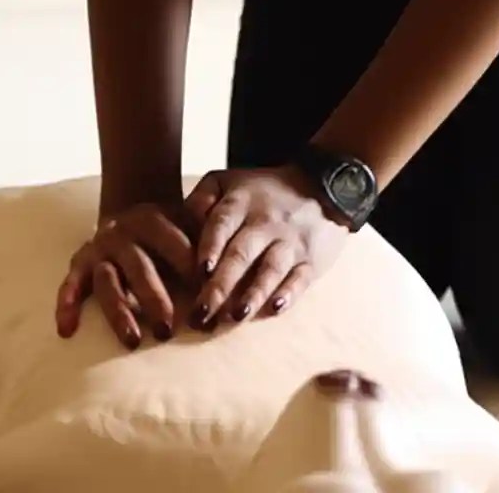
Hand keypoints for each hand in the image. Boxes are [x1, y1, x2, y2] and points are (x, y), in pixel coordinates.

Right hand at [54, 202, 196, 348]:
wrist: (132, 209)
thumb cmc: (171, 227)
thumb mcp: (189, 221)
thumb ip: (209, 236)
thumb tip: (237, 269)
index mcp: (152, 219)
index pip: (174, 244)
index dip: (190, 268)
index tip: (207, 295)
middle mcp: (122, 233)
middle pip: (139, 268)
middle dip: (155, 299)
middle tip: (169, 328)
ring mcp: (99, 249)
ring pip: (107, 281)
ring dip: (120, 312)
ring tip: (133, 340)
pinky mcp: (80, 263)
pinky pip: (69, 285)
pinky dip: (66, 306)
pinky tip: (67, 331)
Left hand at [183, 166, 349, 327]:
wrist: (320, 188)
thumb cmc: (262, 192)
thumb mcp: (228, 181)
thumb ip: (199, 200)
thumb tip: (178, 225)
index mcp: (240, 203)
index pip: (222, 224)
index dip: (210, 247)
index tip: (199, 272)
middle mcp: (265, 223)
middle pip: (241, 254)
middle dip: (220, 286)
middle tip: (201, 313)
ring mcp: (290, 242)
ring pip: (270, 269)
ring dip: (253, 294)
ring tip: (236, 316)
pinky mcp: (311, 261)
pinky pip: (300, 279)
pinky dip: (288, 294)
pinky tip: (275, 309)